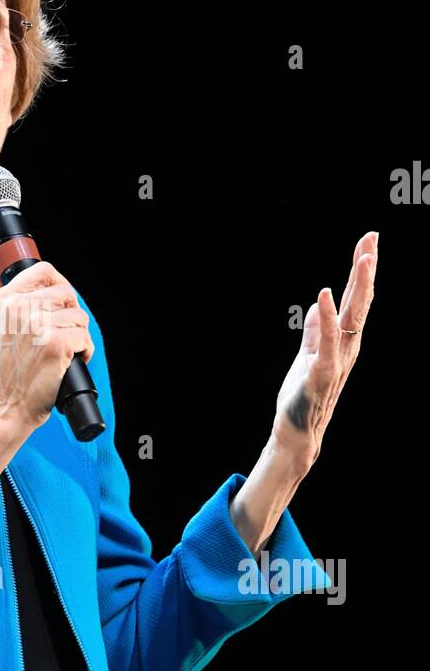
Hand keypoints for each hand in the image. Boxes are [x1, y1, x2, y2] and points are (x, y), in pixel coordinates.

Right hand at [0, 260, 94, 433]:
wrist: (6, 404)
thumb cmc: (3, 368)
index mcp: (5, 300)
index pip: (43, 271)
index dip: (59, 284)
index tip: (60, 301)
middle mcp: (20, 309)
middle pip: (67, 294)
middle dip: (71, 316)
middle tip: (61, 334)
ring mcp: (38, 326)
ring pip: (79, 316)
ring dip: (78, 335)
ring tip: (63, 350)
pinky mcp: (56, 344)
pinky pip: (85, 337)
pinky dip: (84, 351)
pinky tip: (69, 361)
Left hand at [272, 230, 377, 470]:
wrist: (297, 432)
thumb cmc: (303, 396)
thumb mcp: (307, 355)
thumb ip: (314, 331)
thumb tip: (318, 305)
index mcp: (343, 341)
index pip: (354, 300)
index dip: (360, 271)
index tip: (368, 240)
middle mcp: (346, 348)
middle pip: (360, 303)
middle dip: (366, 270)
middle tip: (372, 238)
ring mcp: (337, 360)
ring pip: (352, 318)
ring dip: (358, 288)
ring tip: (363, 258)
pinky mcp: (322, 373)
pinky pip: (326, 341)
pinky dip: (327, 318)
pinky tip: (324, 295)